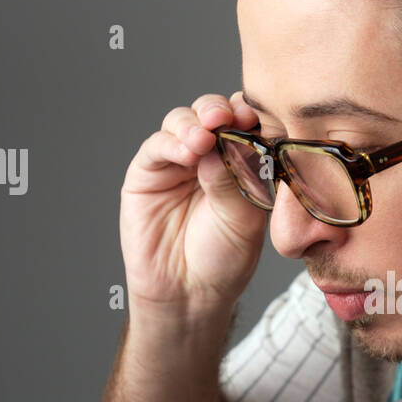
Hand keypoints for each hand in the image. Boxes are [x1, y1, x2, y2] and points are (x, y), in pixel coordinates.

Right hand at [119, 91, 268, 312]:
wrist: (189, 292)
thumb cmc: (224, 258)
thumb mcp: (243, 218)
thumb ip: (233, 178)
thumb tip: (219, 141)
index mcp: (240, 161)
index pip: (243, 122)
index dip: (247, 113)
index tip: (253, 117)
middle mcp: (208, 155)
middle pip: (210, 113)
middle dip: (218, 109)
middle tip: (225, 117)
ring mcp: (177, 162)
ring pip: (182, 122)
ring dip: (193, 123)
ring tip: (204, 138)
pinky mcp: (147, 173)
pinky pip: (156, 147)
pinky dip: (171, 143)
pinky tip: (186, 152)